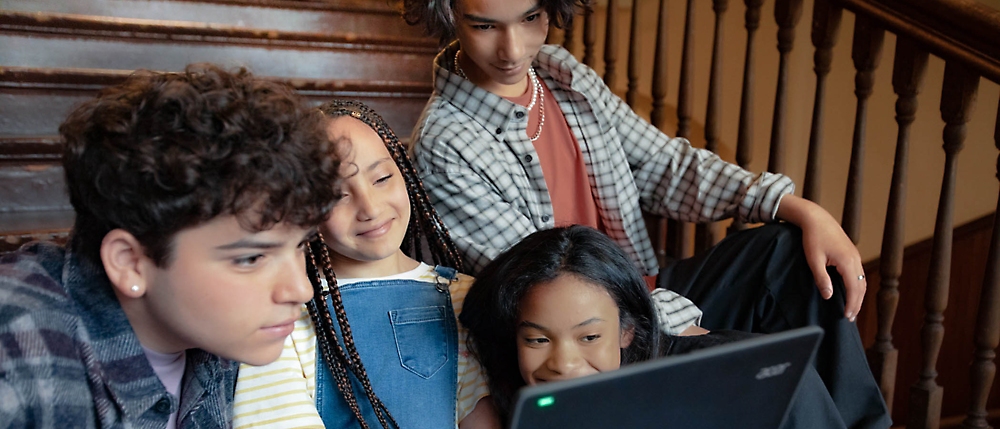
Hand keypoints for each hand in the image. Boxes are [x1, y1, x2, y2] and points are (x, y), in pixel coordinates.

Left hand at [776, 195, 865, 320]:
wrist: (816, 218)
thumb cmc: (813, 238)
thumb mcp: (814, 260)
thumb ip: (822, 279)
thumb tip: (829, 296)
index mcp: (847, 261)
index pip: (854, 289)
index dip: (852, 305)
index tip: (847, 317)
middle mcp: (855, 259)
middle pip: (861, 287)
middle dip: (857, 304)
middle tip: (850, 318)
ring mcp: (855, 256)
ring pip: (862, 280)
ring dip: (858, 296)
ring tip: (852, 309)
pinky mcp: (852, 254)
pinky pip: (859, 274)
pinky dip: (857, 286)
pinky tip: (851, 292)